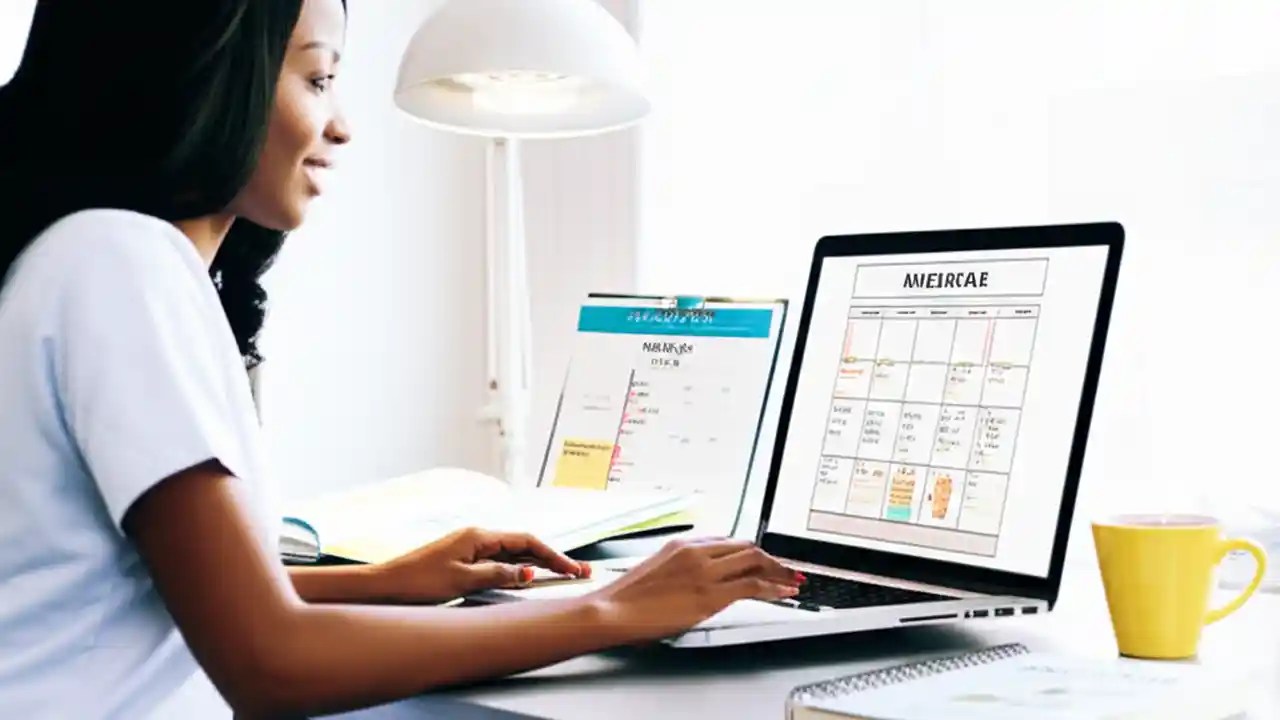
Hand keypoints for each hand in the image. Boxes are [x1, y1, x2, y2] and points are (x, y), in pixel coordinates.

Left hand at [371, 527, 590, 603]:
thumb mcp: (462, 581)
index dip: (553, 555)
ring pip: (513, 555)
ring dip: (538, 564)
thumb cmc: (418, 582)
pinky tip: (529, 578)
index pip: (527, 542)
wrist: (385, 586)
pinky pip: (499, 563)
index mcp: (479, 537)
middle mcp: (477, 538)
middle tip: (580, 572)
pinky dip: (519, 570)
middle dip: (553, 559)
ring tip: (564, 575)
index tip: (574, 569)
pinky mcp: (463, 562)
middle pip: (524, 546)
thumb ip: (498, 575)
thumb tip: (528, 572)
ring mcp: (470, 549)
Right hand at [589, 536, 801, 643]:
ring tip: (793, 580)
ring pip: (754, 561)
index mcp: (683, 545)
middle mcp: (697, 552)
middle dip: (770, 559)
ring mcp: (705, 572)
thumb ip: (680, 571)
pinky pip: (751, 585)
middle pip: (745, 548)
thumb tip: (694, 583)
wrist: (612, 610)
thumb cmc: (627, 599)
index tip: (762, 560)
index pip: (728, 542)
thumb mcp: (656, 573)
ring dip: (778, 571)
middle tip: (786, 569)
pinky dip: (773, 587)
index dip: (750, 552)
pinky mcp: (710, 594)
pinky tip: (783, 592)